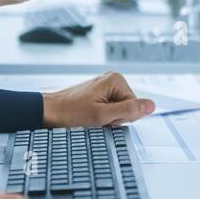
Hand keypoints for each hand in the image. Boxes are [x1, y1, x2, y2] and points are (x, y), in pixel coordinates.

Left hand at [41, 71, 155, 127]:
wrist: (47, 112)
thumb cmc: (70, 114)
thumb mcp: (103, 116)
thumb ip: (129, 110)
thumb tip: (152, 106)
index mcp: (116, 80)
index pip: (134, 107)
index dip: (120, 118)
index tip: (102, 117)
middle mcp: (111, 79)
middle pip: (127, 108)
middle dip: (113, 118)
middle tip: (95, 118)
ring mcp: (104, 87)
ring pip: (118, 111)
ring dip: (106, 119)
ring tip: (89, 117)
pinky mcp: (98, 94)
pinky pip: (108, 110)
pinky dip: (100, 117)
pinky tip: (87, 116)